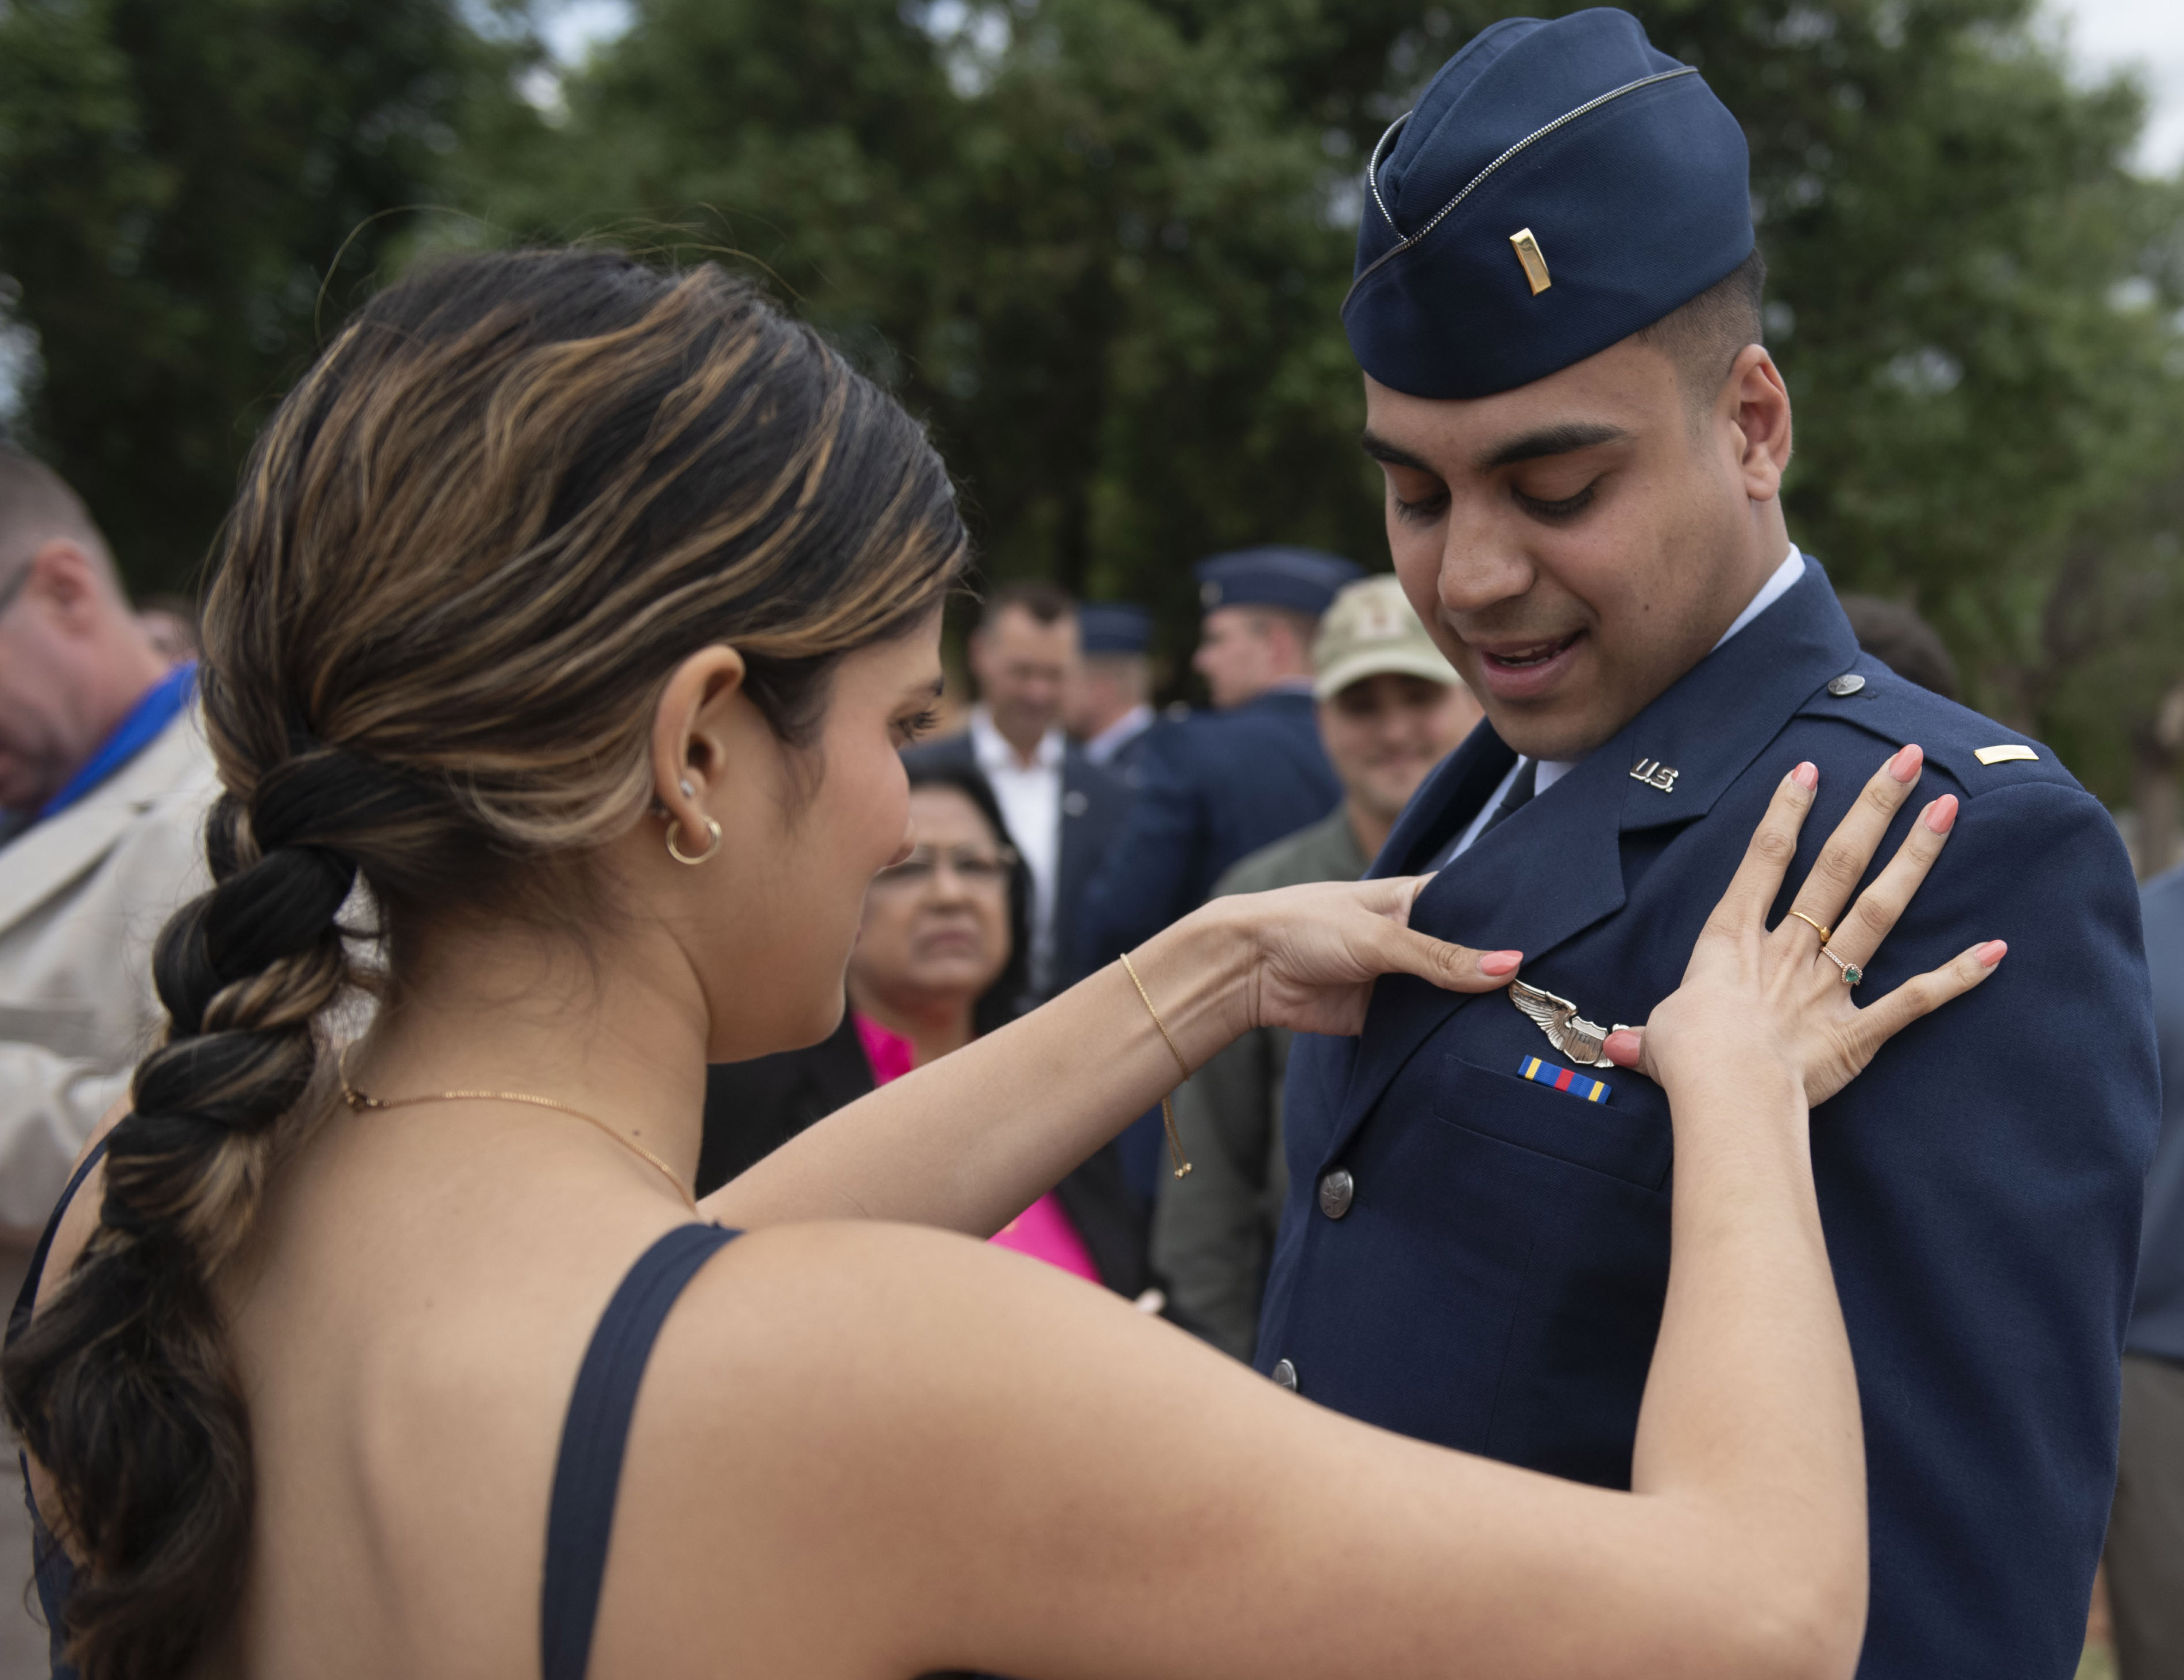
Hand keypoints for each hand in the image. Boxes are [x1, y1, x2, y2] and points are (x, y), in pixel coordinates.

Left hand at [1199, 876, 1521, 1039]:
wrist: (1247, 969)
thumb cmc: (1304, 926)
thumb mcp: (1379, 936)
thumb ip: (1441, 957)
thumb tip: (1510, 967)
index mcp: (1415, 900)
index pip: (1476, 909)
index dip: (1510, 928)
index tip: (1558, 947)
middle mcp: (1413, 939)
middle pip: (1469, 960)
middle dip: (1498, 979)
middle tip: (1552, 997)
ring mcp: (1400, 980)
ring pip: (1450, 998)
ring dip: (1474, 1012)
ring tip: (1529, 1025)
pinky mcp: (1383, 1017)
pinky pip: (1423, 1030)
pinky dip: (1443, 1039)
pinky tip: (1481, 1048)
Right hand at [1605, 748, 2003, 1107]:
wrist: (1724, 1092)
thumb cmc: (1685, 1059)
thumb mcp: (1656, 1038)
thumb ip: (1646, 1037)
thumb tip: (1618, 1047)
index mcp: (1734, 940)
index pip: (1765, 860)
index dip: (1787, 811)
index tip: (1811, 769)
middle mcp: (1788, 950)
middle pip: (1835, 866)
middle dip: (1872, 808)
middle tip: (1905, 760)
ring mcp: (1828, 986)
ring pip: (1878, 910)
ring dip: (1915, 857)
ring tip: (1946, 809)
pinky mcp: (1859, 1030)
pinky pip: (1916, 999)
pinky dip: (1958, 976)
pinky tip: (1997, 949)